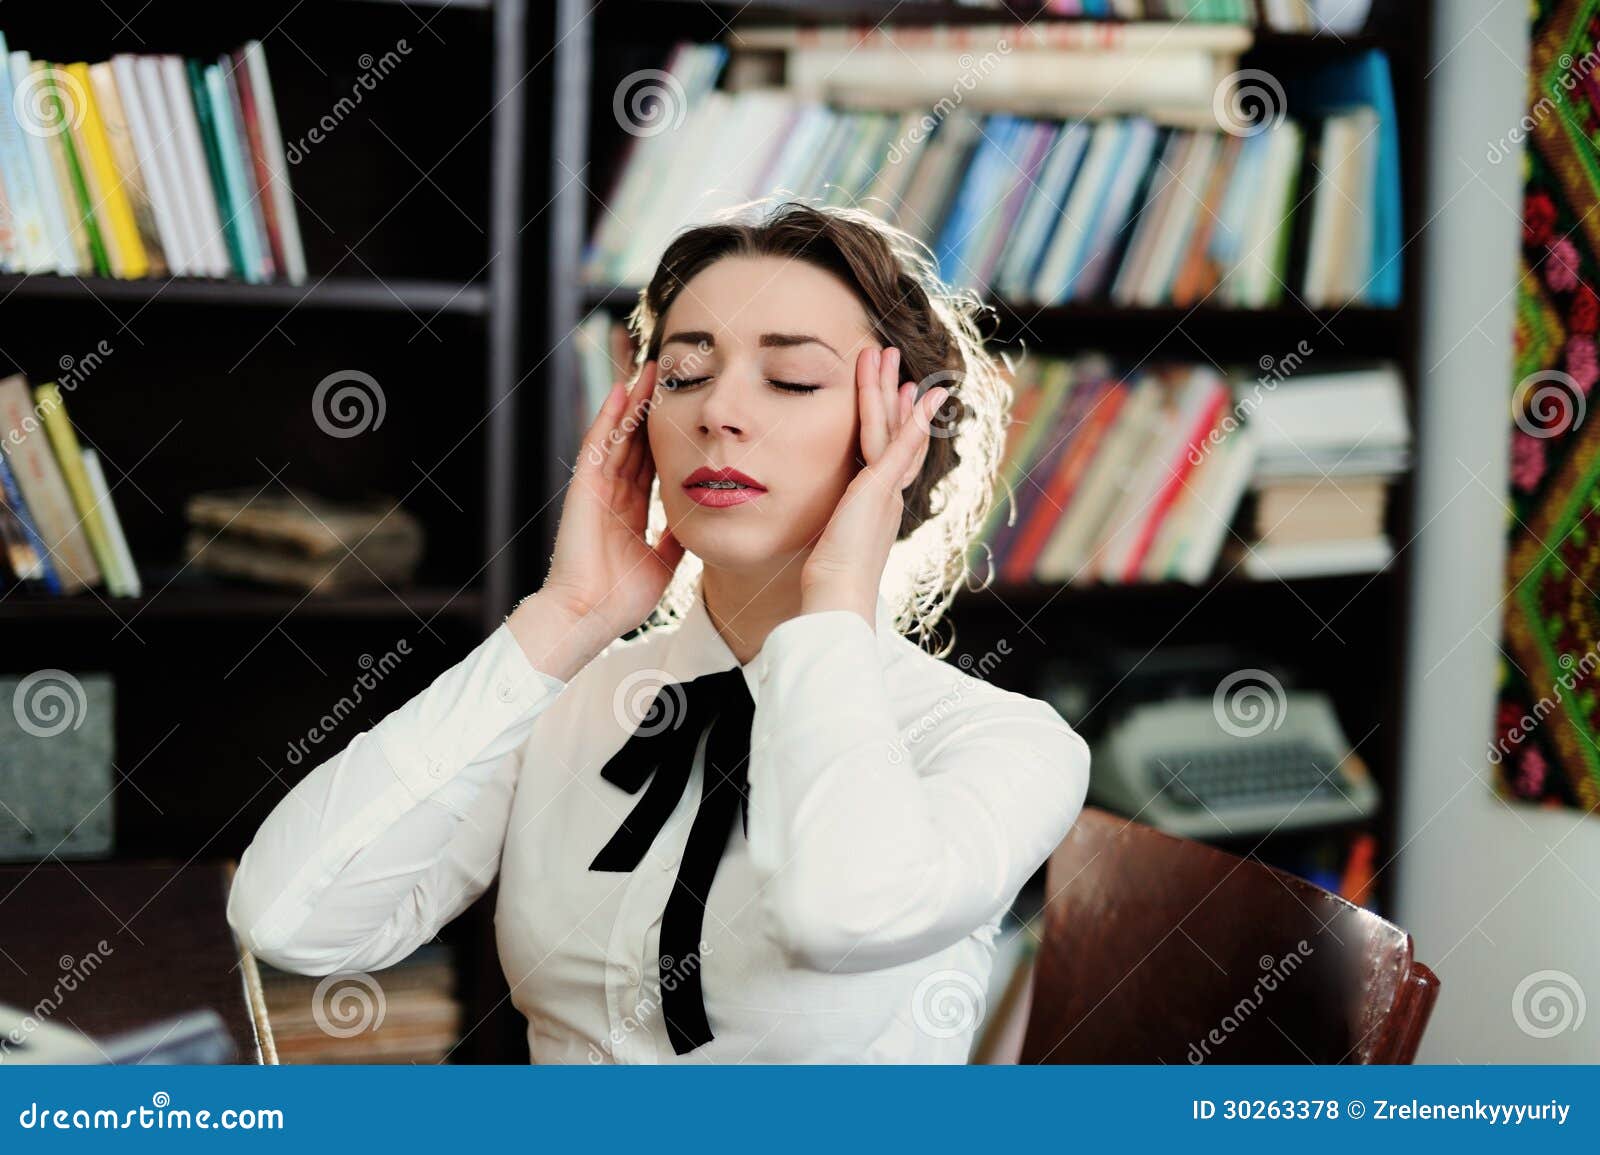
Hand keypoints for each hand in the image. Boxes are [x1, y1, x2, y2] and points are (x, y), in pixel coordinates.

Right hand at [524, 360, 685, 652]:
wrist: (589, 616)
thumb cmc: (621, 600)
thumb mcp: (663, 563)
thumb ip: (676, 537)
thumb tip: (700, 520)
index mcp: (632, 513)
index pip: (653, 466)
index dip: (668, 439)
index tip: (687, 415)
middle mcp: (615, 495)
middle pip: (637, 444)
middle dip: (652, 412)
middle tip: (670, 377)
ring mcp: (598, 489)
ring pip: (620, 436)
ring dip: (634, 404)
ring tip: (650, 372)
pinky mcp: (584, 486)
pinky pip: (599, 444)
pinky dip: (609, 416)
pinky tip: (621, 391)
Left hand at [800, 346, 948, 624]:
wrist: (838, 598)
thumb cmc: (827, 583)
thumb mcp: (826, 544)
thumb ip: (828, 528)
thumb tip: (818, 530)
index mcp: (877, 505)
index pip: (892, 452)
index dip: (898, 420)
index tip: (900, 392)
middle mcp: (888, 495)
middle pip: (896, 432)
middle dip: (893, 392)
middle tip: (893, 357)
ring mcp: (887, 491)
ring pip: (892, 429)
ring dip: (890, 389)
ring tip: (888, 354)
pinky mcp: (879, 490)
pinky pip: (897, 447)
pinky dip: (911, 421)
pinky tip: (920, 395)